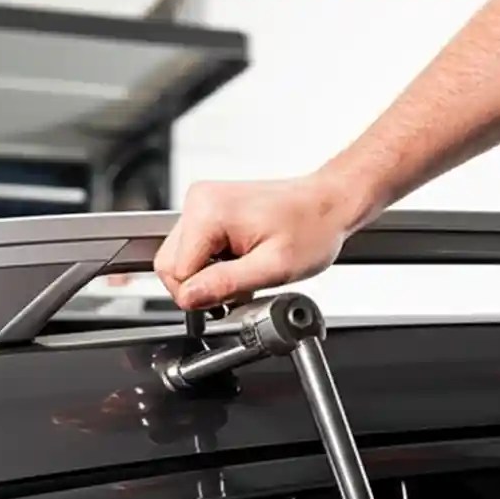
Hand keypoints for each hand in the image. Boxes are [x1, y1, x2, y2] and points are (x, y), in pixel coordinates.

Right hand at [153, 174, 370, 309]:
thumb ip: (225, 283)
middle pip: (170, 264)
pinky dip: (213, 263)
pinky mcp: (208, 210)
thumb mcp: (273, 267)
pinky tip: (240, 260)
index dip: (203, 294)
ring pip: (180, 259)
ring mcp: (201, 203)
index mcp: (208, 212)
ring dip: (209, 275)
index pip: (175, 272)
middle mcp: (198, 201)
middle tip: (240, 286)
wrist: (329, 205)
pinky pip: (194, 249)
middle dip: (202, 286)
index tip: (234, 293)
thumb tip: (189, 297)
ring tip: (244, 271)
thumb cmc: (312, 228)